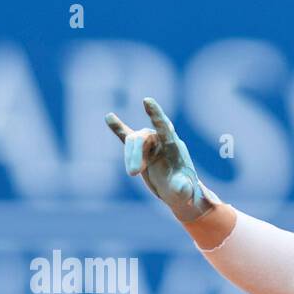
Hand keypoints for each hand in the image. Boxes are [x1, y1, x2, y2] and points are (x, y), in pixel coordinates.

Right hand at [105, 97, 217, 222]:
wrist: (176, 191)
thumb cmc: (183, 191)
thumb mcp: (184, 192)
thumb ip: (182, 188)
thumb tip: (181, 187)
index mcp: (173, 146)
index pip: (164, 127)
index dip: (155, 114)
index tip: (147, 100)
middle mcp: (161, 140)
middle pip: (142, 138)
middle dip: (135, 154)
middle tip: (133, 173)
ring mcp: (150, 144)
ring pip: (132, 141)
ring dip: (130, 157)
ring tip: (133, 173)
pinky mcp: (140, 151)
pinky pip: (126, 136)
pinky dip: (117, 128)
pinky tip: (108, 118)